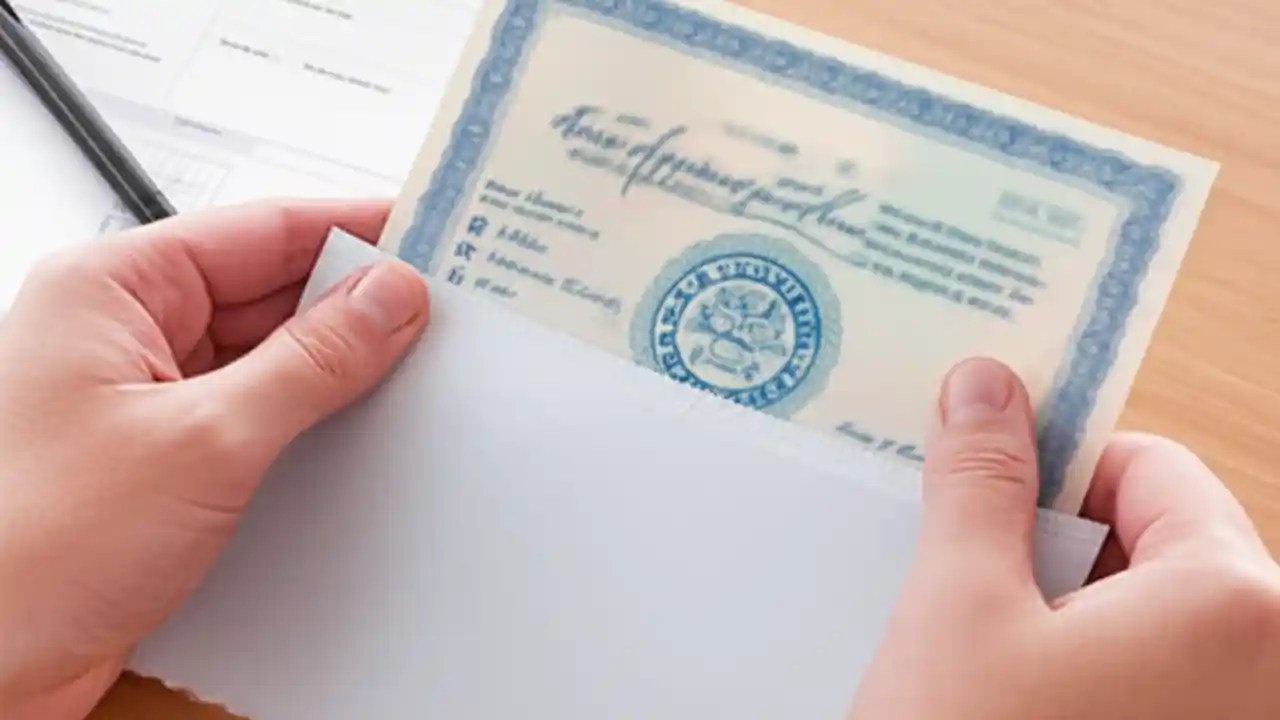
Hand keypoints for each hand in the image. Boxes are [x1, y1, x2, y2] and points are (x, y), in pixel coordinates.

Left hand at [0, 201, 429, 718]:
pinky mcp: (164, 454)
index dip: (351, 229)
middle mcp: (125, 332)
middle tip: (441, 312)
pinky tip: (359, 428)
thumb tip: (387, 301)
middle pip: (268, 289)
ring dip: (334, 367)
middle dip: (353, 303)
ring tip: (411, 370)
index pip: (261, 230)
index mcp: (111, 290)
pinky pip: (256, 411)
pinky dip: (308, 417)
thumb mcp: (205, 440)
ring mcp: (145, 395)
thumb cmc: (30, 550)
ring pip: (267, 353)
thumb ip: (310, 363)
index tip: (427, 234)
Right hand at [849, 358, 1279, 718]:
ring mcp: (1239, 719)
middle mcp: (1271, 668)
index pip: (1148, 469)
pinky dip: (1083, 676)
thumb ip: (980, 483)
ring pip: (1148, 623)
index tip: (980, 477)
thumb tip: (986, 385)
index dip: (1053, 464)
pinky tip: (1009, 705)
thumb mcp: (958, 608)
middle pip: (1156, 547)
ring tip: (982, 662)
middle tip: (964, 583)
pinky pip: (1151, 685)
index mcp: (1239, 603)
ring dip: (1059, 618)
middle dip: (1052, 550)